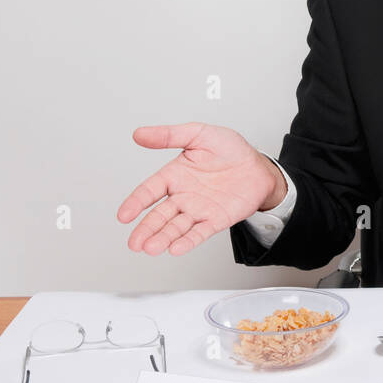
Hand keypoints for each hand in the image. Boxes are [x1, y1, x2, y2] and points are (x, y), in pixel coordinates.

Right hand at [117, 122, 283, 255]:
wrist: (259, 165)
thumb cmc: (230, 149)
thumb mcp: (199, 134)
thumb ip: (169, 136)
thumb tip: (139, 134)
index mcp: (174, 175)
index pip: (149, 190)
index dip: (136, 202)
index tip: (124, 215)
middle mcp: (183, 195)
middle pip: (159, 215)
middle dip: (146, 229)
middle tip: (134, 243)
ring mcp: (198, 210)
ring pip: (176, 227)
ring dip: (163, 238)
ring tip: (151, 247)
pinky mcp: (215, 220)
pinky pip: (199, 232)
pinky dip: (188, 241)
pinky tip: (175, 248)